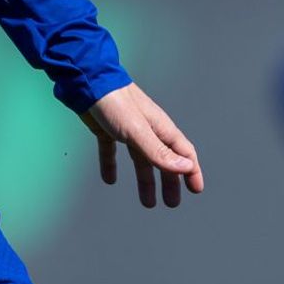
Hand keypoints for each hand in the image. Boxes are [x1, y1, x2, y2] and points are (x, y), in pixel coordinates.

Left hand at [79, 82, 202, 208]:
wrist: (87, 80)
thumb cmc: (116, 103)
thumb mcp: (139, 132)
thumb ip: (160, 152)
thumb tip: (187, 168)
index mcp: (160, 129)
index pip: (183, 153)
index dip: (191, 171)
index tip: (196, 189)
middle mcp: (147, 130)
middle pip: (164, 160)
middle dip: (170, 182)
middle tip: (172, 203)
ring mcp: (127, 130)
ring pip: (141, 160)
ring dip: (145, 180)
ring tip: (148, 202)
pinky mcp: (108, 129)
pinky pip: (112, 152)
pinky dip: (112, 165)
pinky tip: (109, 179)